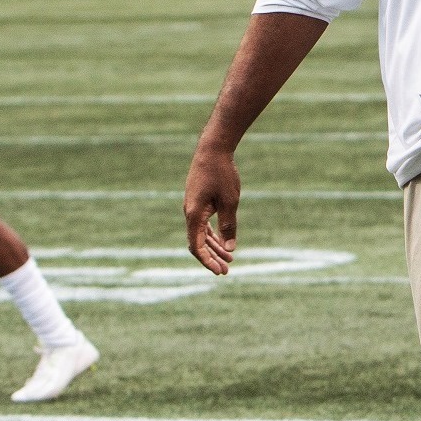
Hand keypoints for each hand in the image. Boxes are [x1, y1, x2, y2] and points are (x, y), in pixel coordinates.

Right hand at [184, 146, 241, 275]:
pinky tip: (223, 241)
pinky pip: (203, 223)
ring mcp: (193, 207)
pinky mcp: (198, 201)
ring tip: (229, 258)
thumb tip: (230, 248)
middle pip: (199, 242)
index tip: (219, 271)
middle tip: (226, 270)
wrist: (213, 149)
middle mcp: (190, 213)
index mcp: (194, 214)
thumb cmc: (222, 173)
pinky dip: (212, 234)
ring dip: (214, 246)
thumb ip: (229, 225)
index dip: (207, 261)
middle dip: (212, 257)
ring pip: (201, 233)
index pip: (197, 246)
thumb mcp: (230, 201)